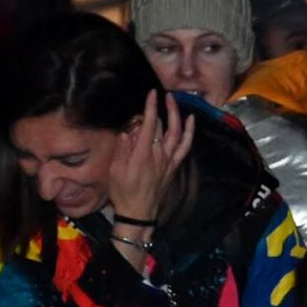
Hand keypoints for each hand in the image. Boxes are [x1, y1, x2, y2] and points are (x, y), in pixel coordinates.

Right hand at [105, 90, 191, 227]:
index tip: (151, 93)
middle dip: (160, 109)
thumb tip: (128, 131)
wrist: (139, 212)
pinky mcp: (173, 166)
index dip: (151, 107)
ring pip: (177, 133)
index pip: (150, 125)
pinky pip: (184, 146)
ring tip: (173, 100)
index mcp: (143, 154)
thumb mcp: (115, 170)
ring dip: (176, 115)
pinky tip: (190, 120)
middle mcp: (159, 155)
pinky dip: (189, 132)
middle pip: (162, 126)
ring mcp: (169, 161)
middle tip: (158, 96)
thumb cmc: (123, 191)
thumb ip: (122, 148)